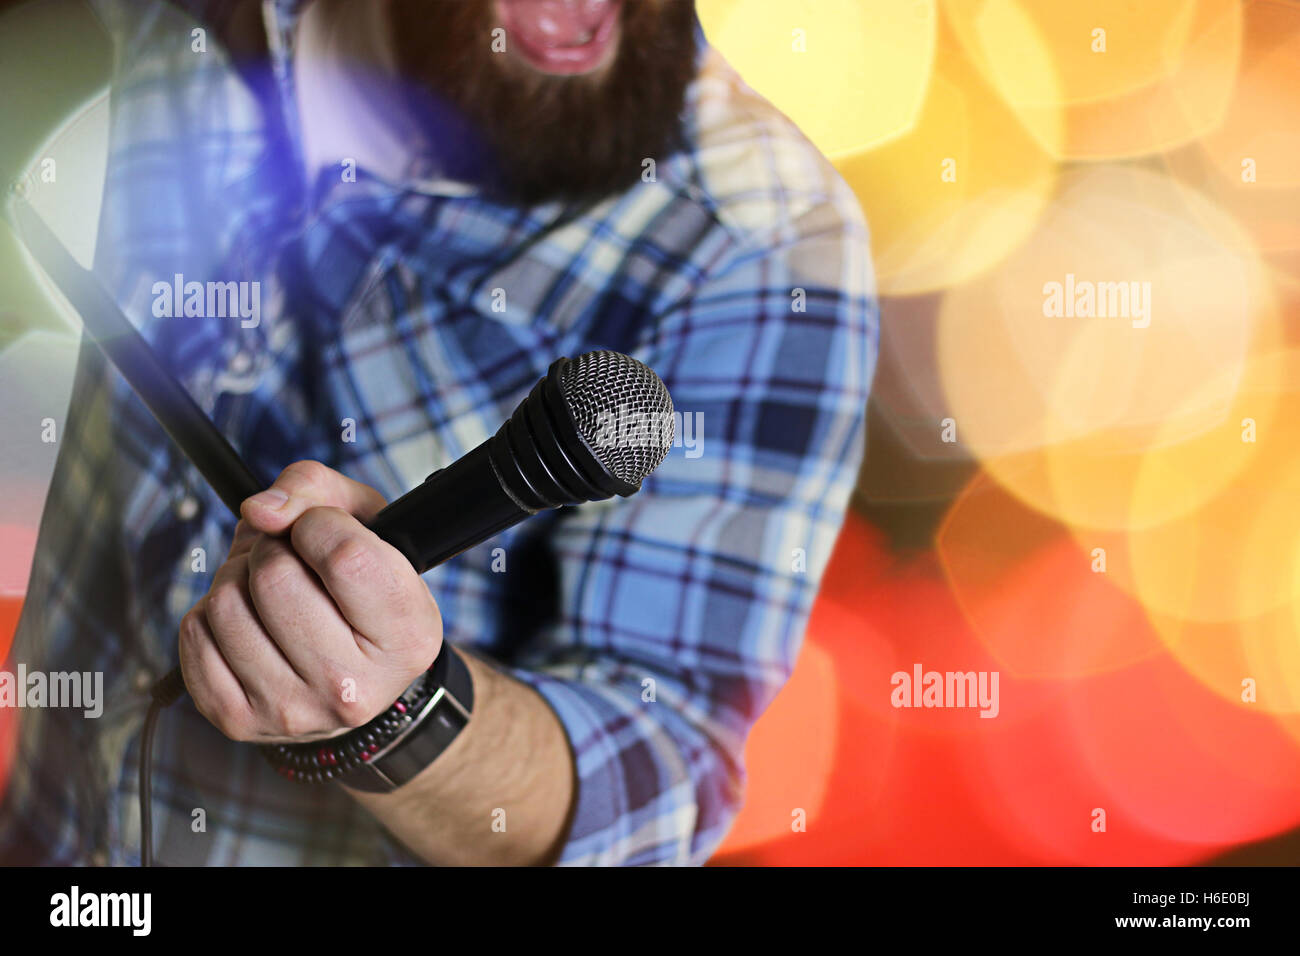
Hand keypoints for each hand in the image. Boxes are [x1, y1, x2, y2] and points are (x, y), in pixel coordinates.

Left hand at [178, 460, 442, 742]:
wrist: (350, 677)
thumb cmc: (359, 590)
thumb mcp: (365, 524)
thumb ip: (315, 490)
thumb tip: (260, 511)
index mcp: (406, 636)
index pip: (343, 556)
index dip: (319, 523)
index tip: (322, 532)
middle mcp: (353, 686)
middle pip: (274, 577)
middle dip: (272, 549)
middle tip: (290, 561)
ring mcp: (293, 711)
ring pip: (226, 604)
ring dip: (237, 578)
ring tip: (265, 591)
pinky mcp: (238, 720)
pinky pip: (193, 634)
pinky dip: (210, 612)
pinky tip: (245, 621)